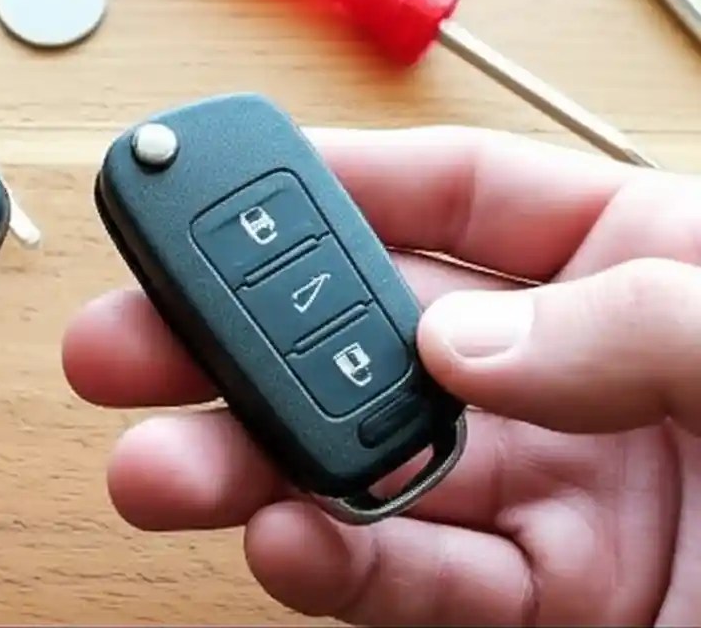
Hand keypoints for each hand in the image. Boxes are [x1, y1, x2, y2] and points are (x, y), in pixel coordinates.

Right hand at [63, 127, 699, 625]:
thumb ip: (640, 318)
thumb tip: (465, 344)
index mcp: (635, 267)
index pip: (453, 202)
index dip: (326, 186)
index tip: (214, 189)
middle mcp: (570, 378)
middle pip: (369, 338)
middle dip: (238, 336)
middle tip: (130, 339)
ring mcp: (548, 497)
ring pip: (363, 467)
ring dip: (250, 463)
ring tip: (160, 461)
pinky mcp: (542, 611)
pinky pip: (415, 583)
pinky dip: (337, 566)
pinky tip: (276, 539)